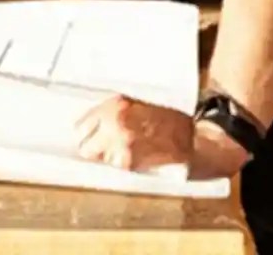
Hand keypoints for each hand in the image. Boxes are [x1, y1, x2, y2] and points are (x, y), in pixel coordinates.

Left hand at [74, 95, 249, 178]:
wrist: (191, 138)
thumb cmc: (168, 120)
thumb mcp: (138, 104)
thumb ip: (113, 112)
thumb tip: (91, 125)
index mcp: (116, 105)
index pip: (81, 125)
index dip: (86, 133)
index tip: (88, 137)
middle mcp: (114, 123)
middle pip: (85, 147)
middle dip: (92, 149)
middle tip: (101, 149)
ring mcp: (120, 144)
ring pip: (98, 161)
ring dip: (106, 159)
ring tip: (124, 152)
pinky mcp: (128, 162)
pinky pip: (113, 168)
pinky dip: (120, 166)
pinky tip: (134, 157)